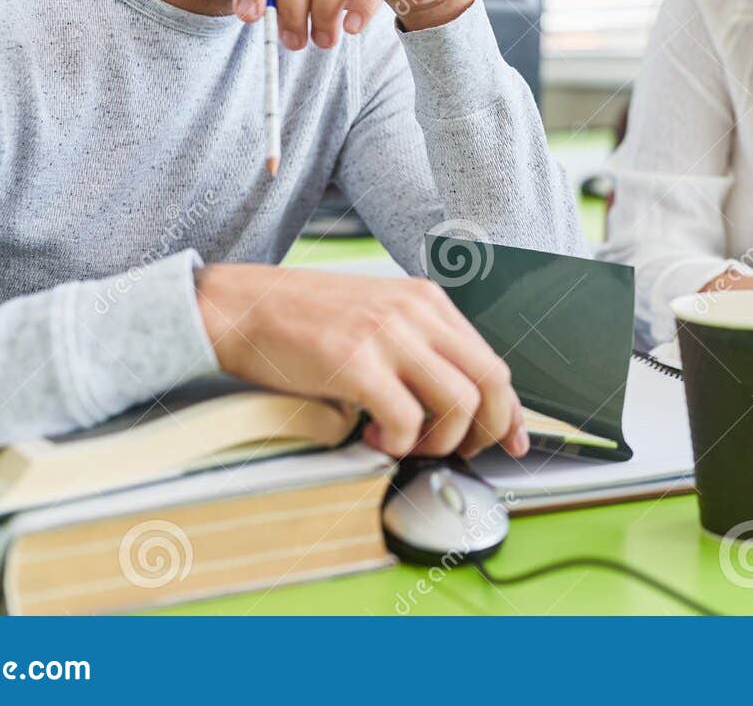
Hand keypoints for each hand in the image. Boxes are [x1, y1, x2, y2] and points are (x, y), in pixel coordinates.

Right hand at [195, 264, 528, 459]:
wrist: (240, 306)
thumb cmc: (304, 320)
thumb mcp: (378, 316)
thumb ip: (419, 346)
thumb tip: (458, 402)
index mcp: (427, 300)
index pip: (493, 360)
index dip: (510, 410)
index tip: (512, 439)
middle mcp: (416, 312)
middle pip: (491, 381)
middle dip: (488, 431)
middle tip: (459, 452)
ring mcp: (388, 335)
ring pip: (459, 404)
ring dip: (439, 442)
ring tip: (404, 444)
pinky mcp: (357, 362)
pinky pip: (407, 420)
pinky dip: (397, 444)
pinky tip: (371, 437)